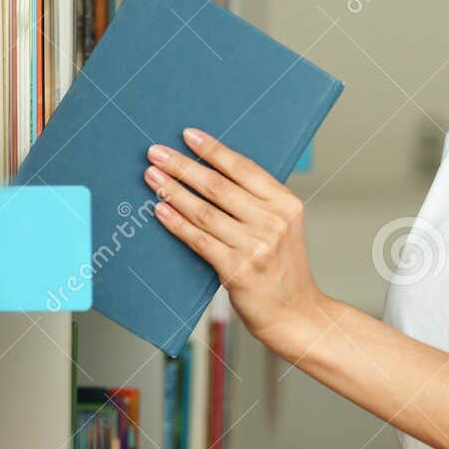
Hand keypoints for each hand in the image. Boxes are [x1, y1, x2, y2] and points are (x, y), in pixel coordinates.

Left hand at [145, 127, 322, 347]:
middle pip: (219, 186)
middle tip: (157, 153)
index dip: (213, 150)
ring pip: (204, 211)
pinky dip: (176, 223)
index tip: (188, 136)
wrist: (295, 313)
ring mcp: (256, 246)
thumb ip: (258, 202)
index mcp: (287, 204)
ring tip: (152, 177)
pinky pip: (198, 239)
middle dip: (184, 166)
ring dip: (173, 191)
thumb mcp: (284, 227)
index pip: (244, 168)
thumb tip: (212, 174)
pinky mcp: (237, 269)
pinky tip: (160, 210)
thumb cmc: (283, 269)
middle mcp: (274, 222)